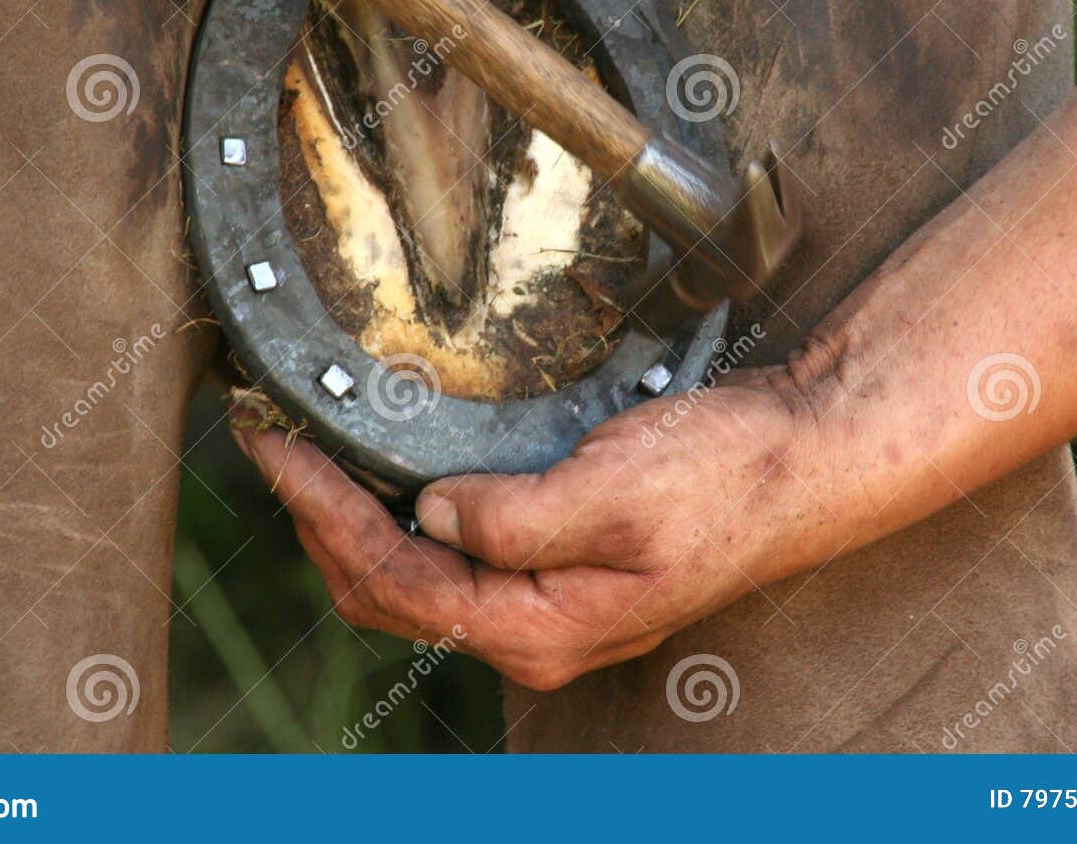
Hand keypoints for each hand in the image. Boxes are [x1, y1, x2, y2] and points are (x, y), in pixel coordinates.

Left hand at [230, 369, 832, 689]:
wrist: (805, 463)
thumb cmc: (728, 478)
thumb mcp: (614, 494)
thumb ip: (510, 518)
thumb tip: (426, 511)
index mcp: (536, 627)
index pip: (389, 578)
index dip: (318, 511)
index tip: (273, 447)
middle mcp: (532, 631)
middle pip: (385, 593)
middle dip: (316, 522)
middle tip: (271, 446)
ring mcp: (546, 605)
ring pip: (412, 581)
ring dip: (350, 522)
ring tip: (307, 457)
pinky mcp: (559, 568)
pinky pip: (452, 560)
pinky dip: (400, 518)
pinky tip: (388, 474)